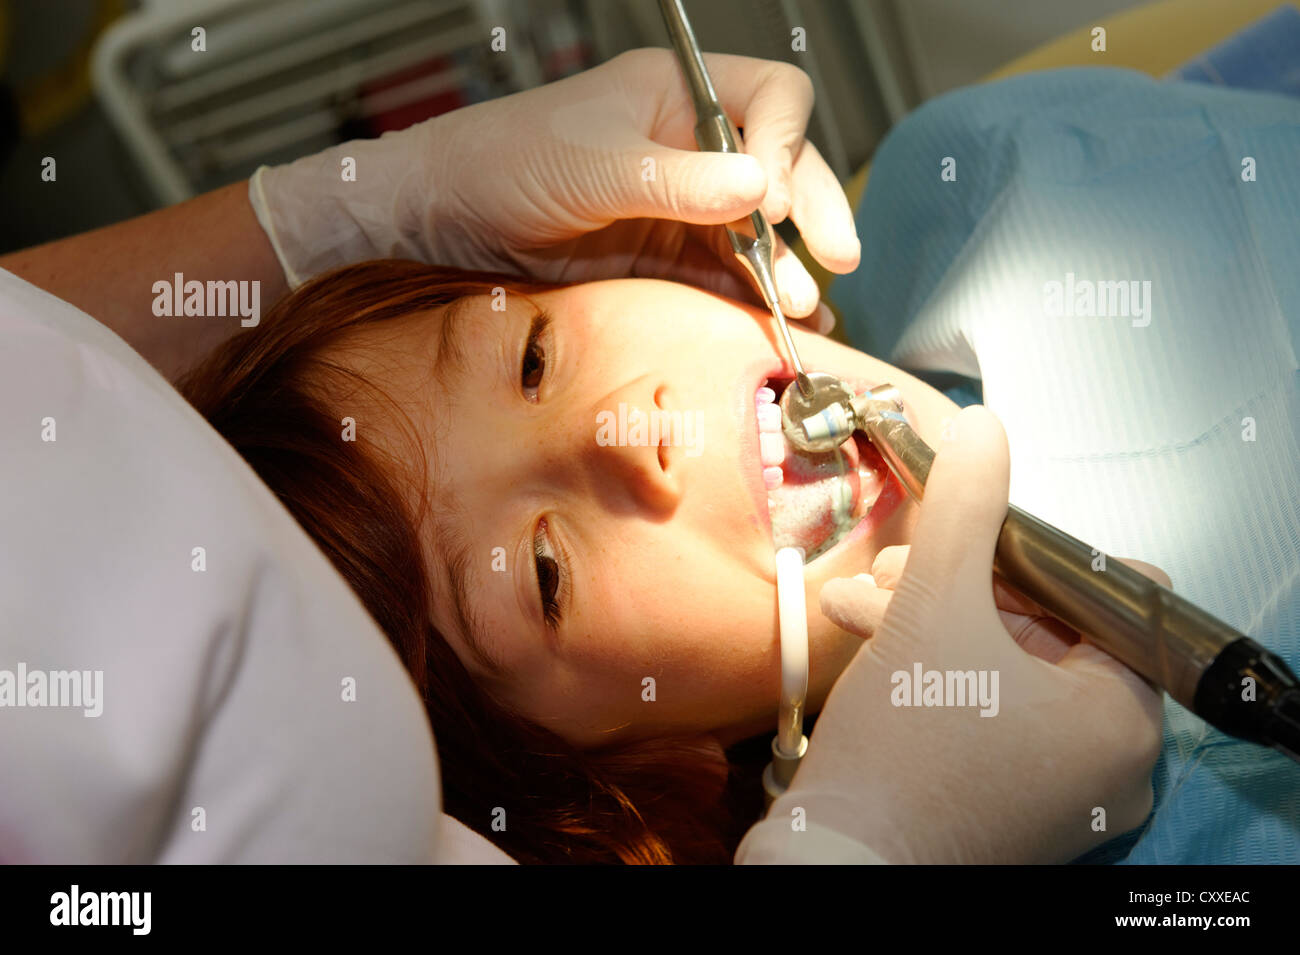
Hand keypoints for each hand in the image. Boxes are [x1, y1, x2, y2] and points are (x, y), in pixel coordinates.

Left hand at [250, 49, 858, 327]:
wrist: (439, 224)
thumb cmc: (500, 164)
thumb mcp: (590, 168)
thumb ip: (675, 181)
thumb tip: (759, 186)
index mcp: (675, 95)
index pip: (767, 100)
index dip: (783, 144)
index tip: (767, 196)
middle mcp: (689, 146)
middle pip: (778, 167)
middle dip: (809, 209)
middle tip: (835, 254)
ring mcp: (680, 205)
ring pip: (758, 229)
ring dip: (786, 264)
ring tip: (800, 304)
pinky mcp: (663, 257)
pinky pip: (724, 274)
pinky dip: (753, 296)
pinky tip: (778, 318)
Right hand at [748, 406, 1164, 863]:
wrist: (837, 866)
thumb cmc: (903, 751)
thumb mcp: (933, 608)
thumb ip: (966, 510)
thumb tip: (983, 429)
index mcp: (1120, 713)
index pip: (1107, 594)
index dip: (1031, 552)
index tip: (968, 540)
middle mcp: (1107, 758)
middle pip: (1044, 626)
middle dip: (956, 582)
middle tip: (896, 567)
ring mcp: (1058, 784)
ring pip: (1001, 664)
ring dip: (927, 619)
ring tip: (857, 605)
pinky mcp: (1008, 798)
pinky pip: (984, 708)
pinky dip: (931, 669)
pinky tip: (865, 641)